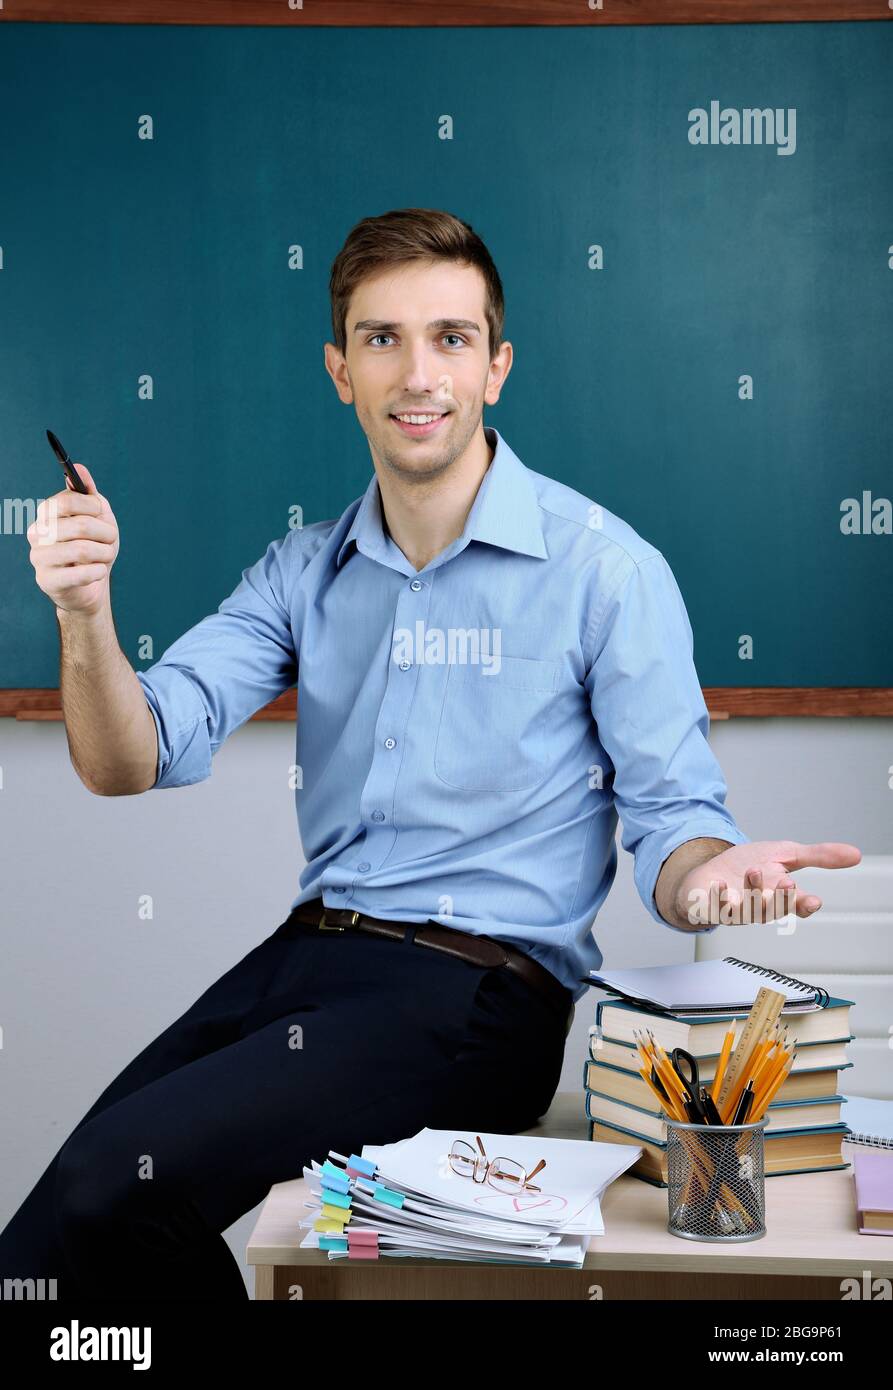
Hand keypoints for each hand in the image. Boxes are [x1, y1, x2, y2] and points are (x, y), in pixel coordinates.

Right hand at [27, 462, 118, 615]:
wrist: (91, 584)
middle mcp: (38, 533)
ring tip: (105, 557)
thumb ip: (88, 492)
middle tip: (110, 539)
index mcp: (46, 513)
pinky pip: (80, 574)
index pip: (66, 501)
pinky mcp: (47, 581)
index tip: (101, 513)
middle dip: (105, 533)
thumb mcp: (97, 517)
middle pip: (79, 525)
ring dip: (104, 553)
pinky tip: (99, 571)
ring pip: (82, 550)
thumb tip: (79, 468)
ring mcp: (39, 558)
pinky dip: (98, 571)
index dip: (92, 507)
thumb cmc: (93, 547)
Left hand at [676, 839, 862, 925]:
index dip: (804, 905)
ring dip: (752, 892)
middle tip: (786, 884)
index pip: (797, 905)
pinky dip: (719, 898)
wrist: (708, 873)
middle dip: (781, 899)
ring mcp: (735, 910)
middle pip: (774, 910)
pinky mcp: (712, 908)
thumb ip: (818, 856)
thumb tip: (855, 854)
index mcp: (779, 895)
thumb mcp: (785, 854)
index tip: (813, 901)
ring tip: (754, 871)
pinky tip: (721, 885)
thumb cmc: (746, 867)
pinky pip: (716, 909)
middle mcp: (759, 906)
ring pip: (748, 911)